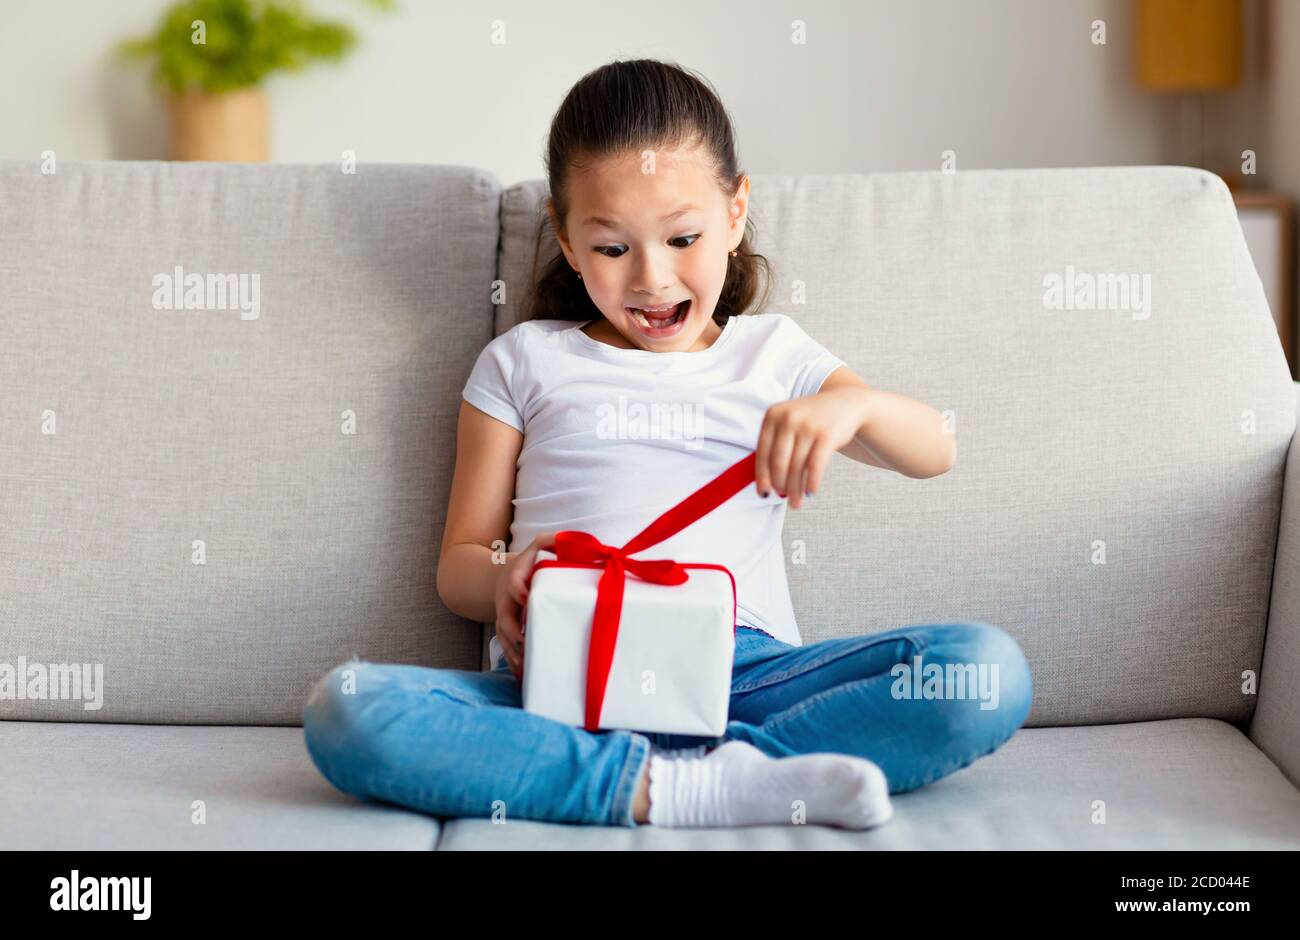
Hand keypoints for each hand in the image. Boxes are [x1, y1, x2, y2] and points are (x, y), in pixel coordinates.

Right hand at [494, 531, 556, 680]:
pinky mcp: (507, 631)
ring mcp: (505, 618)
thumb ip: (553, 540)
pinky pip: (507, 649)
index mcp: (515, 578)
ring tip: (526, 667)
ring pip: (504, 638)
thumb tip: (573, 541)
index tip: (526, 597)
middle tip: (526, 643)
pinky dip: (514, 663)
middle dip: (514, 632)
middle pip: (505, 619)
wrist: (502, 575)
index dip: (518, 590)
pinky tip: (524, 678)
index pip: (514, 584)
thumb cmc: (530, 561)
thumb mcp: (539, 545)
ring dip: (513, 653)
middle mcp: (506, 600)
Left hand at [754, 387, 869, 509]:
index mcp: (773, 415)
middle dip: (780, 486)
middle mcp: (788, 418)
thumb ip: (776, 445)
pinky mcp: (826, 435)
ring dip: (795, 489)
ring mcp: (807, 426)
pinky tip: (810, 493)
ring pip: (796, 467)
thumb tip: (768, 484)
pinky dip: (811, 483)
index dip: (762, 477)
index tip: (763, 494)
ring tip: (796, 502)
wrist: (846, 403)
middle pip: (778, 462)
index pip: (762, 453)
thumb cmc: (812, 421)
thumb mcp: (789, 422)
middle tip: (784, 499)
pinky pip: (815, 466)